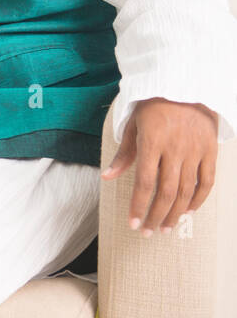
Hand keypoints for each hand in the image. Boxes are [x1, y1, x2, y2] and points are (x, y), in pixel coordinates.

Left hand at [102, 98, 218, 235]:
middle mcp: (175, 149)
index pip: (144, 182)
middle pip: (165, 192)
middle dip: (154, 216)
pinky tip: (188, 211)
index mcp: (152, 142)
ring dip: (175, 213)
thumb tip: (107, 177)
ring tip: (164, 227)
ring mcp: (195, 151)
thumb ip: (124, 154)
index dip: (138, 205)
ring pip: (186, 191)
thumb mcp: (133, 124)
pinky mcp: (210, 150)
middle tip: (147, 232)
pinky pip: (206, 181)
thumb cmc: (153, 105)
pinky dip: (199, 199)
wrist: (185, 85)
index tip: (132, 222)